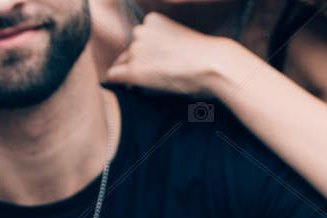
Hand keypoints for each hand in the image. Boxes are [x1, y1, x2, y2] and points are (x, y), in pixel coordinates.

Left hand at [106, 13, 233, 96]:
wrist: (213, 64)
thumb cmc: (205, 56)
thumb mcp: (180, 39)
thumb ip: (162, 43)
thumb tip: (150, 60)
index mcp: (152, 20)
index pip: (138, 39)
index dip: (145, 56)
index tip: (157, 65)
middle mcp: (140, 31)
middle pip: (128, 52)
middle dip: (136, 64)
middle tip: (156, 77)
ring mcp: (135, 50)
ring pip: (121, 65)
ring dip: (131, 74)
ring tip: (153, 83)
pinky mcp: (133, 70)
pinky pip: (114, 76)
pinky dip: (119, 83)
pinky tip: (133, 88)